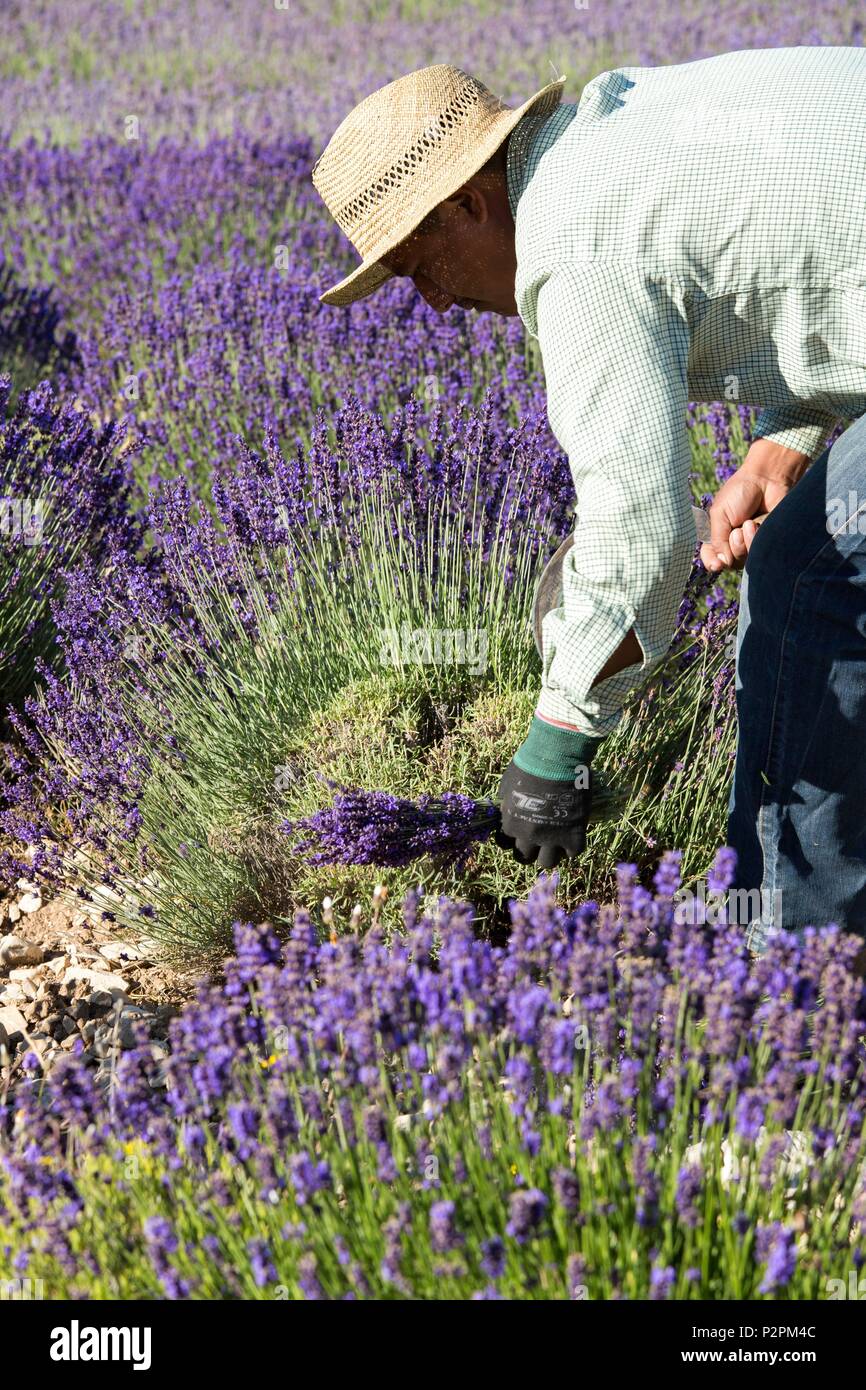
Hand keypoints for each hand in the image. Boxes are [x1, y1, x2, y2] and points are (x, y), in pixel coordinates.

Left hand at [497, 761, 591, 867]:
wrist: (557, 758)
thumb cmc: (529, 765)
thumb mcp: (507, 785)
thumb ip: (507, 804)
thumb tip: (506, 811)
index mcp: (511, 824)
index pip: (505, 843)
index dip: (513, 838)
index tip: (521, 831)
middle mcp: (529, 836)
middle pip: (524, 858)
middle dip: (530, 850)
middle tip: (539, 839)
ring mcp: (552, 838)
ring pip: (548, 863)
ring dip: (551, 853)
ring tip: (557, 840)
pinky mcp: (574, 836)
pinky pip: (573, 853)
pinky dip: (572, 846)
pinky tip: (573, 834)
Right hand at [700, 439, 809, 573]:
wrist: (768, 479)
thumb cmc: (741, 491)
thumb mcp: (720, 513)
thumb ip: (716, 540)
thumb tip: (721, 566)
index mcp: (719, 534)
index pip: (711, 557)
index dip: (711, 563)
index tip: (716, 565)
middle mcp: (734, 542)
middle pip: (729, 563)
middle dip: (732, 549)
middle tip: (736, 531)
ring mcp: (752, 543)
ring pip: (745, 561)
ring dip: (744, 544)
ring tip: (749, 523)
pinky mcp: (768, 542)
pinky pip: (760, 553)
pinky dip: (756, 540)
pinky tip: (756, 525)